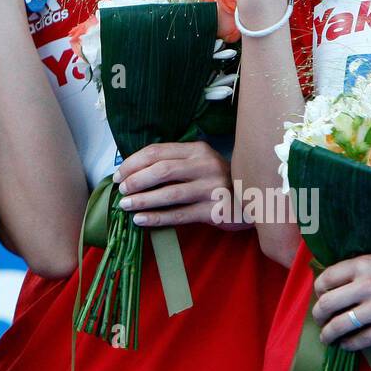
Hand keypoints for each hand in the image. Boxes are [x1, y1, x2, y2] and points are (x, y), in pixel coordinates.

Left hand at [111, 141, 245, 229]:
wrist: (252, 201)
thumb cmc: (216, 182)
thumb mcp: (198, 165)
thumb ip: (173, 164)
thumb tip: (132, 172)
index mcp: (197, 149)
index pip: (157, 151)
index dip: (133, 163)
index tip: (119, 175)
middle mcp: (205, 165)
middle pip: (162, 170)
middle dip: (136, 180)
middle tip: (121, 190)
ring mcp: (212, 188)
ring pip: (169, 193)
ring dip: (143, 200)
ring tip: (125, 205)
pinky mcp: (215, 210)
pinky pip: (180, 214)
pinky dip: (157, 217)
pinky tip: (141, 220)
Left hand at [311, 254, 370, 350]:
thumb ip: (361, 272)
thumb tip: (338, 287)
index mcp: (363, 264)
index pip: (326, 278)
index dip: (319, 292)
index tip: (320, 298)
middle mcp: (366, 284)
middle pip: (326, 303)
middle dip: (318, 315)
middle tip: (319, 320)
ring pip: (339, 324)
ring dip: (328, 334)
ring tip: (326, 338)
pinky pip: (360, 339)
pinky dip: (349, 344)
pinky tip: (347, 345)